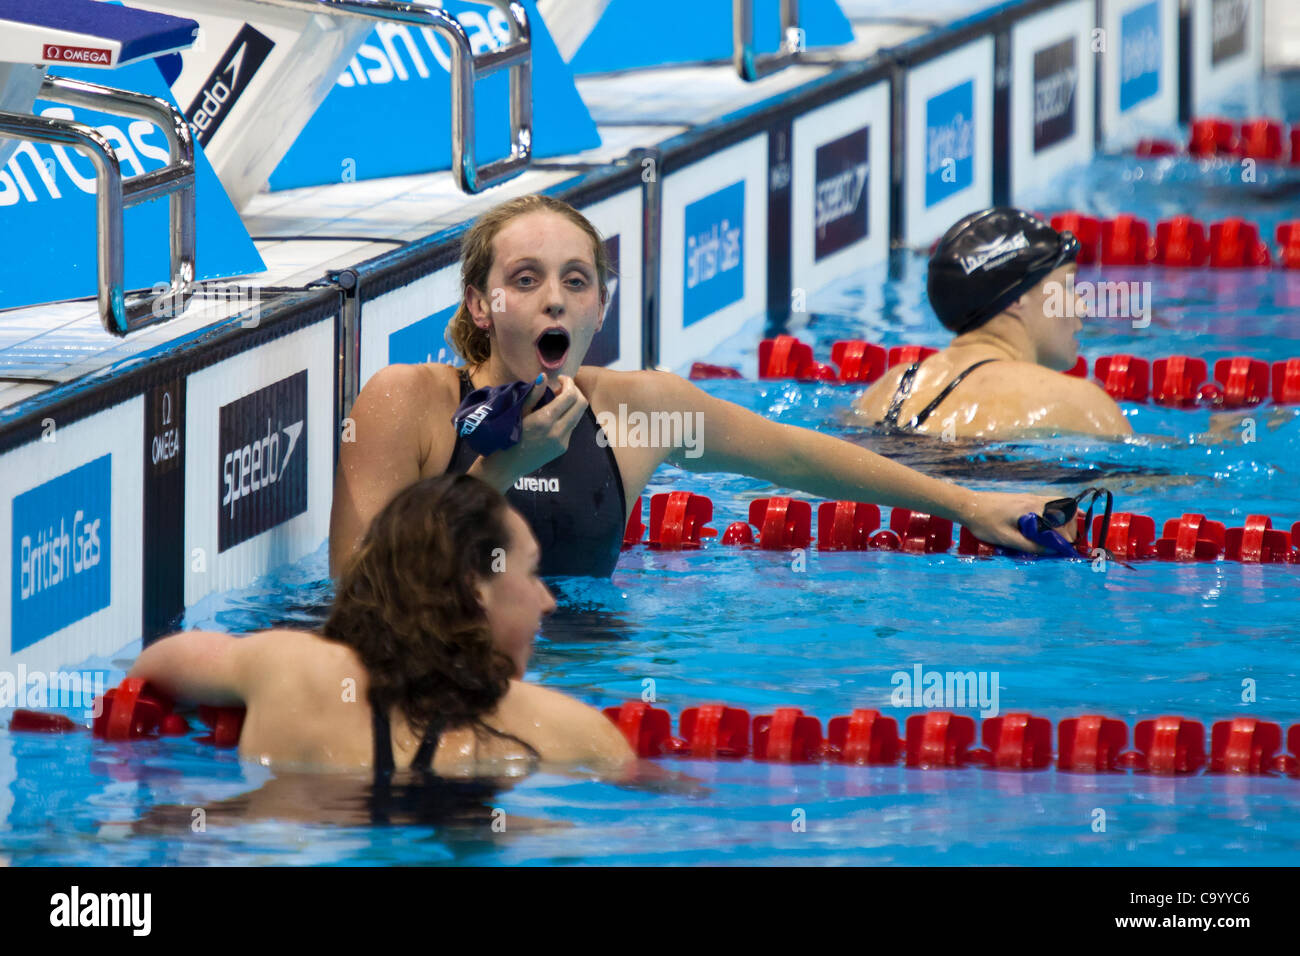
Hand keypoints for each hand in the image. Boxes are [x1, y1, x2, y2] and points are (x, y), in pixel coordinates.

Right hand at [499, 374, 587, 476]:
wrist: (505, 467)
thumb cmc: (505, 437)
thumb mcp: (517, 413)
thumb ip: (533, 395)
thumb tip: (545, 377)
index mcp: (545, 420)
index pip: (570, 396)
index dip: (569, 382)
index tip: (560, 379)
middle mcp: (558, 431)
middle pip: (581, 404)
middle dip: (575, 391)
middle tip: (561, 388)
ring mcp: (563, 441)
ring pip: (578, 416)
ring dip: (572, 404)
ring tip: (556, 401)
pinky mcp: (563, 448)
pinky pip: (571, 427)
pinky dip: (567, 416)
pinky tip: (553, 416)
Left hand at [959, 490, 1078, 554]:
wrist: (967, 505)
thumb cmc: (984, 522)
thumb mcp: (1006, 538)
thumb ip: (1030, 545)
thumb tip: (1051, 552)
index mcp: (1032, 508)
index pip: (1060, 521)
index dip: (1067, 537)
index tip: (1068, 550)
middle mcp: (1034, 500)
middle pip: (1064, 511)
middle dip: (1071, 528)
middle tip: (1070, 544)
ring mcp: (1029, 498)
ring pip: (1057, 506)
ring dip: (1064, 520)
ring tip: (1067, 536)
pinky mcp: (1023, 499)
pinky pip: (1047, 504)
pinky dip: (1056, 513)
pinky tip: (1055, 522)